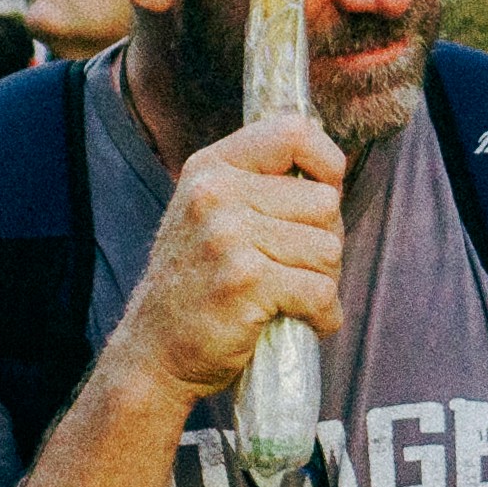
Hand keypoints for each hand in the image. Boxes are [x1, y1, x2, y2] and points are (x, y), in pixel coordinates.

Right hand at [111, 111, 345, 402]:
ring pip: (329, 248)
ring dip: (322, 281)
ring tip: (287, 298)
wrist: (153, 355)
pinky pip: (321, 291)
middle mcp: (215, 193)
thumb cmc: (198, 288)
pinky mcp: (245, 281)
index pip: (292, 131)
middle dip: (324, 242)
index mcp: (210, 168)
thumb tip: (334, 173)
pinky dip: (322, 315)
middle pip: (325, 202)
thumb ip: (261, 187)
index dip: (326, 163)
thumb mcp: (212, 217)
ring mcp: (228, 236)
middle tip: (292, 270)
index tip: (324, 195)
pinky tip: (297, 322)